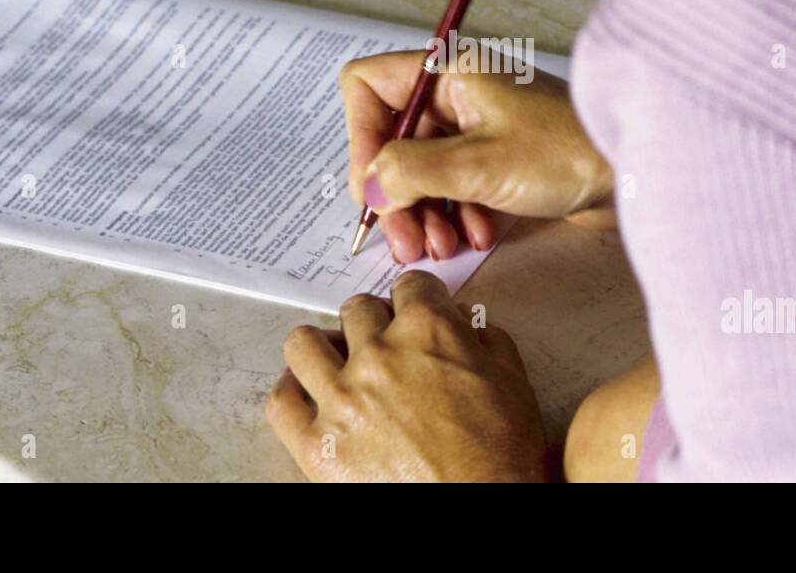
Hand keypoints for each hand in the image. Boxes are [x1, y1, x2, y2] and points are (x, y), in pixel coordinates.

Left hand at [266, 271, 548, 481]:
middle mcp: (379, 354)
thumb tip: (468, 326)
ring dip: (323, 347)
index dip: (419, 298)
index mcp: (428, 331)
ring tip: (338, 362)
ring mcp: (341, 398)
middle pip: (357, 309)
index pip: (410, 285)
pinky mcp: (316, 443)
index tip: (417, 310)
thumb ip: (488, 341)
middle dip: (375, 321)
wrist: (480, 511)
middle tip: (386, 344)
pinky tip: (308, 394)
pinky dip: (291, 391)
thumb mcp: (514, 383)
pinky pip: (281, 402)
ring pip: (304, 343)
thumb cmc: (499, 458)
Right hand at [339, 50, 613, 262]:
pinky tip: (477, 236)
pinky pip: (454, 185)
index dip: (361, 137)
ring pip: (421, 168)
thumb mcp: (479, 165)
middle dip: (395, 194)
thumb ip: (412, 171)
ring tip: (442, 247)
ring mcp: (478, 125)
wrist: (635, 171)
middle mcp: (458, 92)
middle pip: (393, 139)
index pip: (369, 87)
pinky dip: (456, 214)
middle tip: (404, 240)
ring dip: (424, 212)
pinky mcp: (497, 157)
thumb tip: (370, 185)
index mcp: (449, 71)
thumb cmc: (571, 151)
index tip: (373, 188)